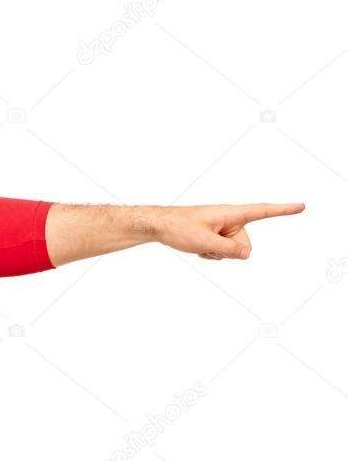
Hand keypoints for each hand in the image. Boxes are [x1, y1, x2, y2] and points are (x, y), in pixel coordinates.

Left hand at [155, 202, 305, 259]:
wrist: (158, 226)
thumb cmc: (178, 228)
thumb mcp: (204, 241)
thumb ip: (229, 249)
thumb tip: (247, 254)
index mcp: (231, 213)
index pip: (262, 211)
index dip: (283, 210)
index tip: (301, 206)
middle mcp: (230, 219)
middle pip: (245, 244)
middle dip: (228, 250)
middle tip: (205, 243)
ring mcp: (222, 228)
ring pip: (233, 251)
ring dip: (216, 252)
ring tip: (197, 243)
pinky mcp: (215, 235)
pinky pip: (222, 252)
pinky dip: (210, 253)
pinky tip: (196, 247)